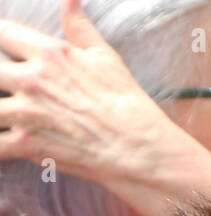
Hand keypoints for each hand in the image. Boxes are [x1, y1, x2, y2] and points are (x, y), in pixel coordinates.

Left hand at [0, 0, 210, 215]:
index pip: (2, 32)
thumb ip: (79, 28)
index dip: (1, 40)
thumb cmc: (127, 105)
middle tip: (8, 87)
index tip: (7, 52)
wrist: (140, 149)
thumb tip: (70, 0)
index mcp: (49, 53)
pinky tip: (4, 144)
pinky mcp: (27, 144)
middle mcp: (31, 79)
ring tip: (6, 114)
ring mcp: (26, 113)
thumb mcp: (106, 59)